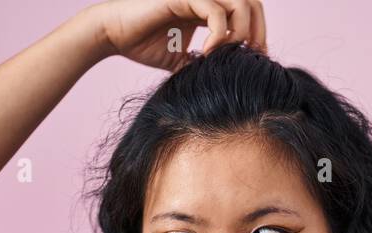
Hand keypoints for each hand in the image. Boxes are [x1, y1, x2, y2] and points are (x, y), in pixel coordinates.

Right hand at [87, 0, 266, 72]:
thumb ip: (204, 65)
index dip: (258, 32)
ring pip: (239, 4)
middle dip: (258, 31)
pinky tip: (208, 54)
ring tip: (230, 55)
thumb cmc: (143, 44)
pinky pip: (215, 12)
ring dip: (241, 32)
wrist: (113, 33)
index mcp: (209, 7)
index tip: (256, 58)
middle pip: (252, 2)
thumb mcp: (182, 60)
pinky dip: (219, 34)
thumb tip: (224, 85)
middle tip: (252, 57)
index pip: (248, 10)